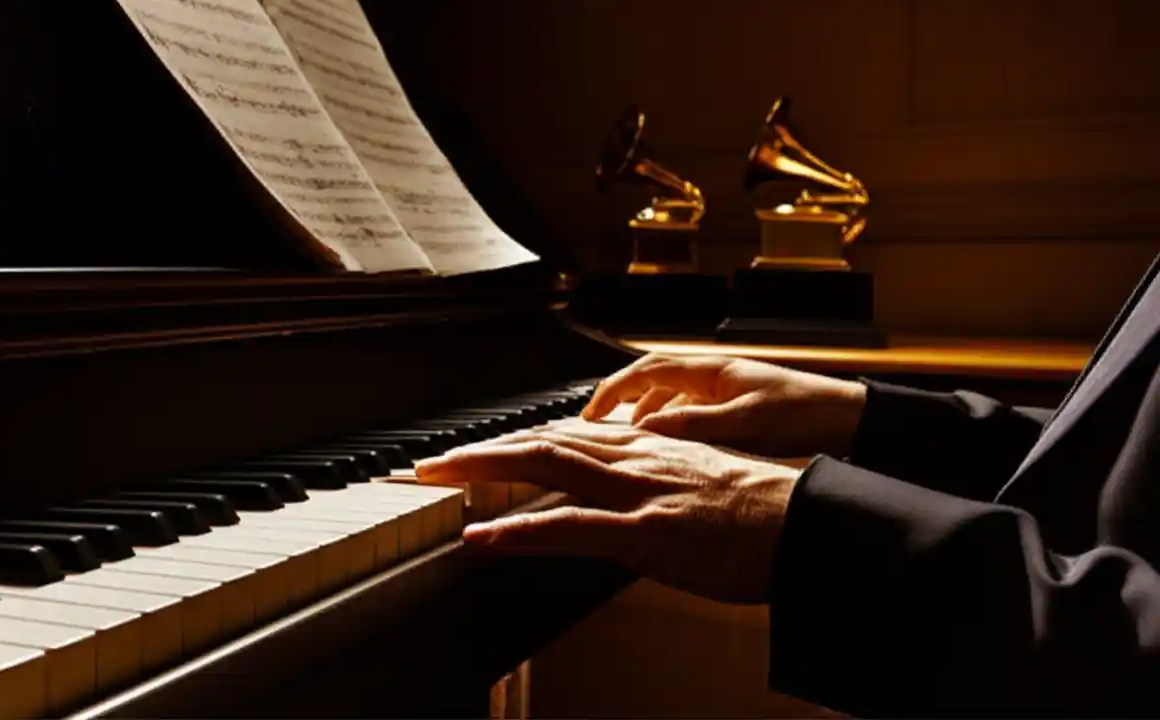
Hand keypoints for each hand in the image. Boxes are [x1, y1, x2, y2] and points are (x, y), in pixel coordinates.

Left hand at [414, 421, 799, 603]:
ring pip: (546, 468)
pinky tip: (481, 537)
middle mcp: (635, 458)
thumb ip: (654, 484)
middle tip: (429, 462)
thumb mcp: (699, 486)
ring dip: (483, 473)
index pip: (565, 435)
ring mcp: (638, 492)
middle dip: (480, 450)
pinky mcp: (647, 532)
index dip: (513, 441)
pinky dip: (519, 532)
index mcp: (648, 448)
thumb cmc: (766, 512)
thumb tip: (621, 499)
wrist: (812, 523)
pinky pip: (570, 529)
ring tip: (434, 480)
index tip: (474, 450)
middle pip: (542, 442)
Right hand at [582, 353, 867, 457]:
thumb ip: (692, 425)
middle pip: (653, 387)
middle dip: (623, 408)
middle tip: (600, 436)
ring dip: (650, 425)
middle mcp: (714, 379)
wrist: (852, 421)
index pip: (646, 371)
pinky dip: (675, 436)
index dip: (612, 390)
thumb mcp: (744, 422)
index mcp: (711, 371)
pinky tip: (674, 459)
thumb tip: (641, 430)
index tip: (589, 415)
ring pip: (673, 406)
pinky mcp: (739, 415)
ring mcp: (726, 396)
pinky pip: (693, 421)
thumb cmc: (804, 415)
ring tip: (633, 453)